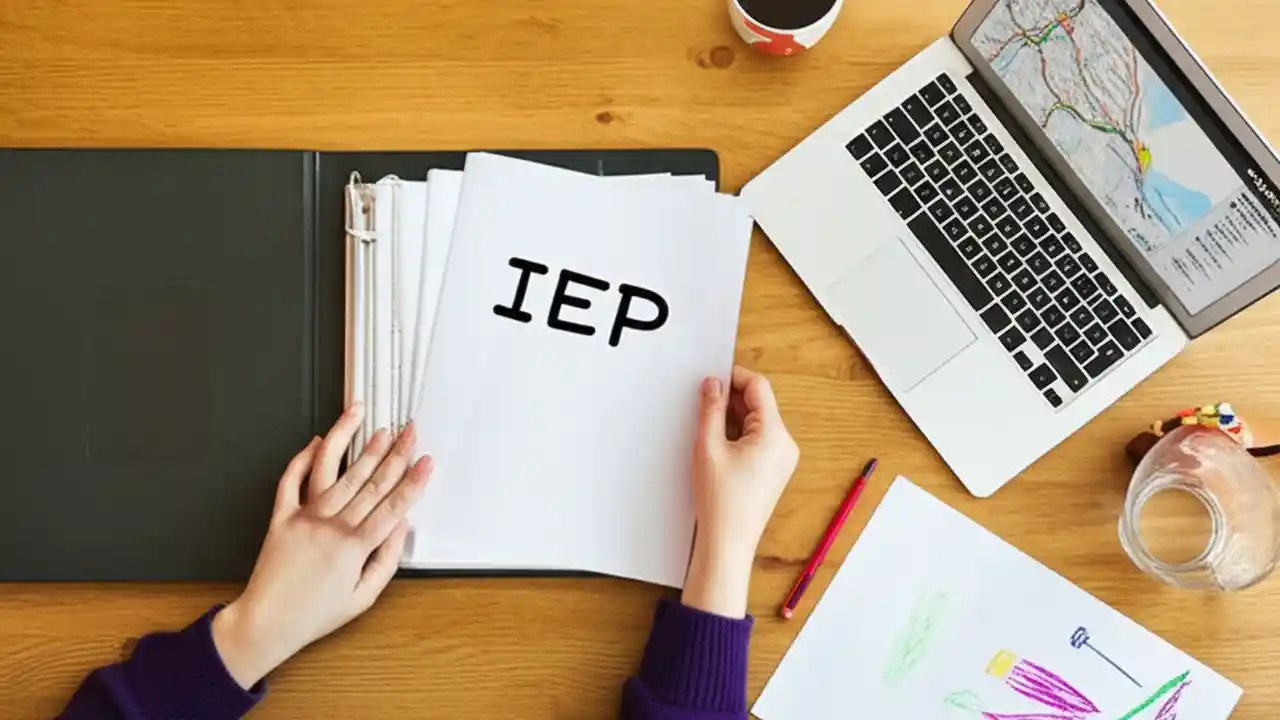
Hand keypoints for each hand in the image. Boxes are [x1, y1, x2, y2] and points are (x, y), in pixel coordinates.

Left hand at [211, 404, 432, 688]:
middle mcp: (331, 526)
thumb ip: (386, 560)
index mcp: (354, 547)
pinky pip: (291, 481)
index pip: (392, 505)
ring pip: (335, 472)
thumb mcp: (363, 598)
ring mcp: (305, 518)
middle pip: (370, 482)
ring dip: (357, 445)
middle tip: (407, 431)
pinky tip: (317, 440)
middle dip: (393, 453)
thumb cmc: (314, 615)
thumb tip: (401, 527)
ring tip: (372, 424)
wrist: (266, 622)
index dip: (413, 480)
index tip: (426, 461)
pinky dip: (302, 458)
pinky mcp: (281, 517)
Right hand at [683, 366, 798, 618]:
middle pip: (759, 403)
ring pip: (757, 421)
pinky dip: (738, 434)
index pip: (758, 387)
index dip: (733, 377)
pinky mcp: (774, 470)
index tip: (710, 378)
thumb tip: (712, 383)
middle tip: (702, 400)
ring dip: (732, 416)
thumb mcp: (708, 447)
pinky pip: (758, 439)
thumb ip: (711, 409)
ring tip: (706, 426)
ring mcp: (781, 458)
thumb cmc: (720, 502)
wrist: (728, 543)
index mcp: (774, 434)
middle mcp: (784, 443)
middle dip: (731, 398)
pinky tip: (716, 444)